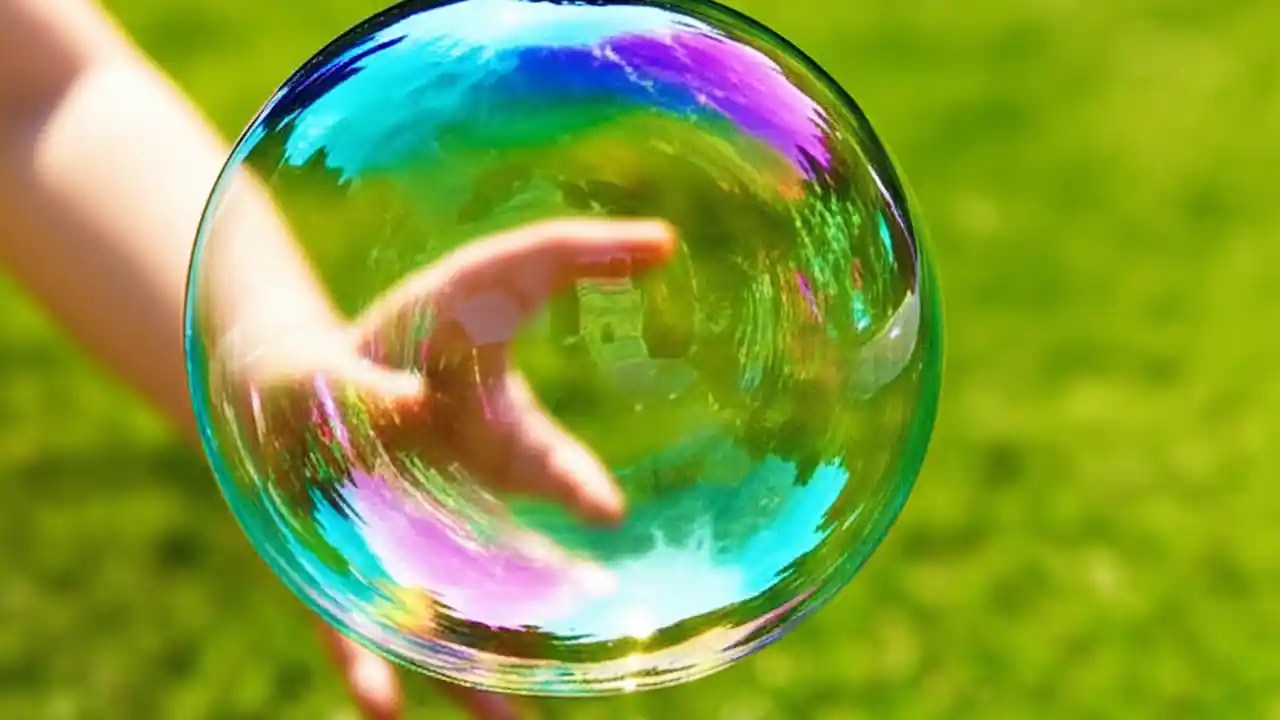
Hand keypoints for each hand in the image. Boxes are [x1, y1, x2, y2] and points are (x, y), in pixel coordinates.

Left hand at [219, 218, 676, 717]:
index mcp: (507, 449)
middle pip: (514, 576)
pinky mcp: (335, 565)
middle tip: (595, 645)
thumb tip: (665, 242)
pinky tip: (382, 710)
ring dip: (479, 679)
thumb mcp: (491, 276)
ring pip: (451, 626)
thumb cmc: (418, 326)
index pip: (553, 472)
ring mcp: (402, 544)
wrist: (300, 372)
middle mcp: (465, 512)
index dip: (577, 486)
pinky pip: (355, 626)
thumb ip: (572, 256)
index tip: (603, 507)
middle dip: (547, 614)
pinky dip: (371, 670)